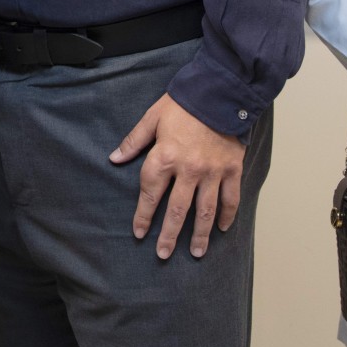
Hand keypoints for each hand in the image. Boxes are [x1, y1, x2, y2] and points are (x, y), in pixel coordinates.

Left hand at [110, 93, 244, 258]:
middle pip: (177, 210)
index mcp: (165, 156)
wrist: (220, 91)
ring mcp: (212, 171)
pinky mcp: (232, 169)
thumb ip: (133, 141)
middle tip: (163, 254)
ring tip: (195, 252)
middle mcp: (189, 169)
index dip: (143, 215)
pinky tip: (222, 229)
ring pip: (205, 211)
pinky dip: (226, 215)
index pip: (150, 194)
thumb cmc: (183, 103)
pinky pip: (230, 199)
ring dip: (199, 234)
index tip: (140, 233)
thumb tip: (114, 158)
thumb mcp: (152, 118)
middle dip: (169, 235)